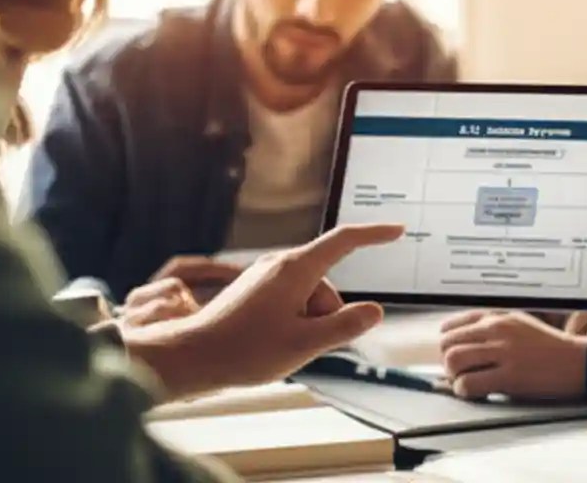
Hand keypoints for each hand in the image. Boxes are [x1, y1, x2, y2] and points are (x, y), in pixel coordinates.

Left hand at [124, 224, 402, 399]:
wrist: (190, 356)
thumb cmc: (244, 351)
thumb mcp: (305, 343)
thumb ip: (345, 326)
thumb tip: (374, 311)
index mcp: (295, 269)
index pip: (344, 241)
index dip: (374, 234)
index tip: (397, 230)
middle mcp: (279, 265)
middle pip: (327, 283)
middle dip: (329, 314)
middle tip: (304, 345)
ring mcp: (264, 277)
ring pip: (308, 296)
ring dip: (309, 322)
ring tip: (282, 347)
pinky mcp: (253, 291)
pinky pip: (290, 301)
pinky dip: (293, 322)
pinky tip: (271, 344)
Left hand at [439, 311, 586, 400]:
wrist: (581, 362)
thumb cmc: (552, 348)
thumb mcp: (520, 325)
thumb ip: (493, 329)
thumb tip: (463, 344)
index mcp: (499, 317)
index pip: (452, 325)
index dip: (448, 343)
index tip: (454, 355)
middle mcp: (498, 330)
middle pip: (448, 343)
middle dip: (448, 361)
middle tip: (461, 373)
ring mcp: (503, 353)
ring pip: (454, 361)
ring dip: (455, 376)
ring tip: (469, 382)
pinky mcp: (509, 376)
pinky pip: (469, 384)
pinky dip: (466, 391)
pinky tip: (478, 392)